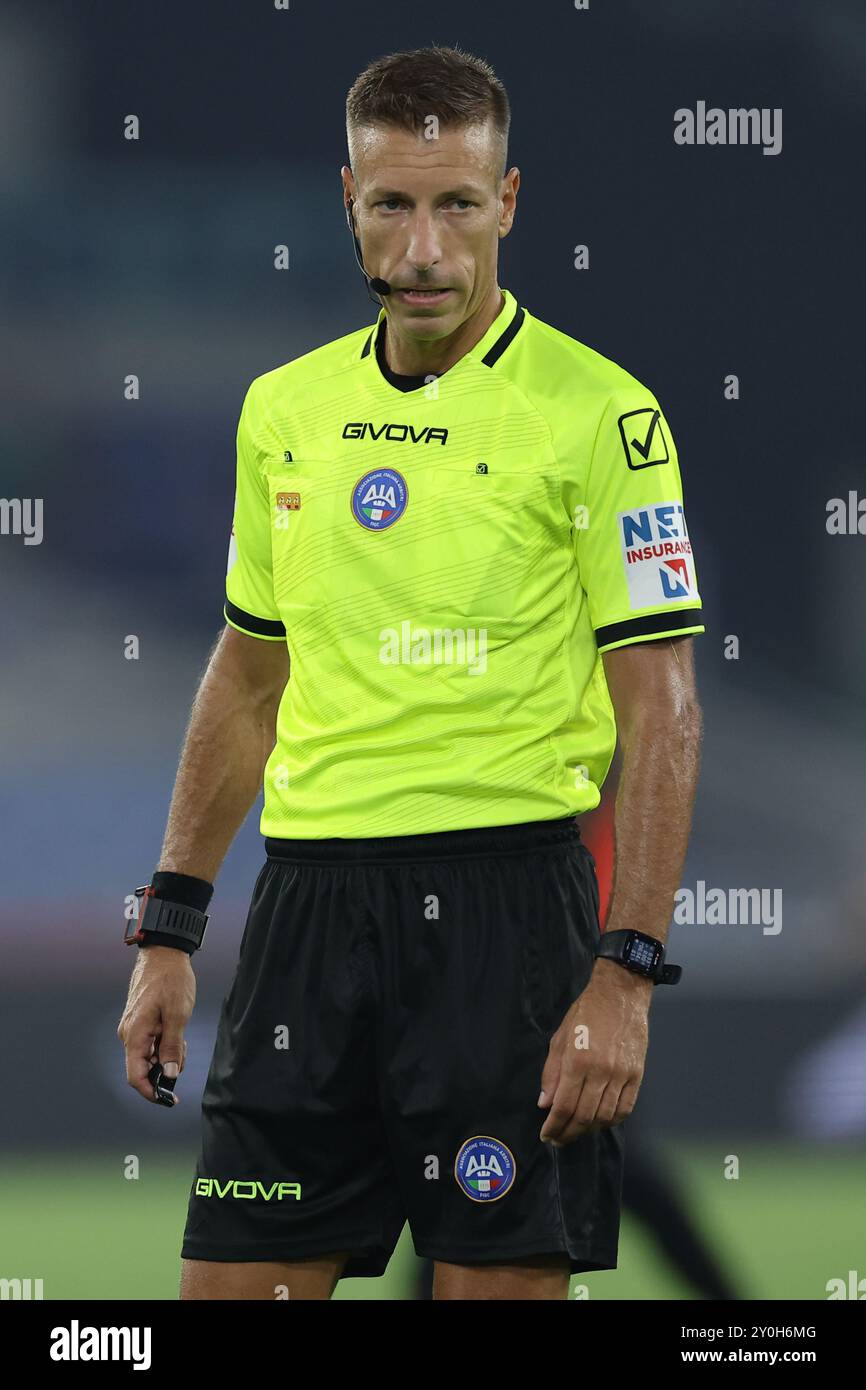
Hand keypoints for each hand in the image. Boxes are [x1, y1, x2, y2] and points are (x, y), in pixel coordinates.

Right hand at [117, 945, 195, 1104]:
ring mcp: (133, 1028)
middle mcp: (129, 1034)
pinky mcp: (139, 1022)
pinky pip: (150, 1042)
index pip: (135, 1076)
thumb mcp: (178, 1014)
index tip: (169, 1099)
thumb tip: (169, 1073)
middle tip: (183, 1054)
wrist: (164, 953)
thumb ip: (172, 1046)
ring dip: (166, 1054)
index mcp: (135, 1034)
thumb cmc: (171, 980)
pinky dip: (164, 1043)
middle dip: (164, 1069)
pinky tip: (176, 1030)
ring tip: (181, 1036)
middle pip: (143, 1068)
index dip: (151, 1092)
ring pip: (148, 1055)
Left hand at [537, 958, 651, 1145]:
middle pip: (584, 1116)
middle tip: (558, 1139)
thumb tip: (545, 1103)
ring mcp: (622, 1074)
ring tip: (576, 1131)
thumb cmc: (586, 1013)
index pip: (564, 1106)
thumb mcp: (560, 1038)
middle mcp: (601, 1071)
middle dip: (568, 1133)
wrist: (620, 995)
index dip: (554, 1126)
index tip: (546, 1135)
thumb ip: (551, 1073)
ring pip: (605, 1117)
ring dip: (588, 1130)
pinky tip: (599, 1121)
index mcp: (578, 1061)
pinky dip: (611, 1121)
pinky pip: (625, 1108)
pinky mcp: (637, 1075)